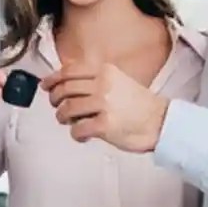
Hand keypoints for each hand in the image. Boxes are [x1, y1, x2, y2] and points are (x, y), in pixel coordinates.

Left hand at [42, 62, 168, 151]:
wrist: (162, 122)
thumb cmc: (141, 106)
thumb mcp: (119, 81)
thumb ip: (96, 81)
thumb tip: (67, 85)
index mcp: (106, 72)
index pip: (70, 71)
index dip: (53, 79)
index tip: (46, 85)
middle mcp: (103, 85)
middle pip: (65, 89)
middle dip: (56, 100)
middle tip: (58, 107)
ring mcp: (104, 104)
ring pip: (67, 109)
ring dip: (63, 117)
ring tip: (71, 122)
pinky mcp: (105, 125)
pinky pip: (77, 129)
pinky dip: (76, 134)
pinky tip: (84, 135)